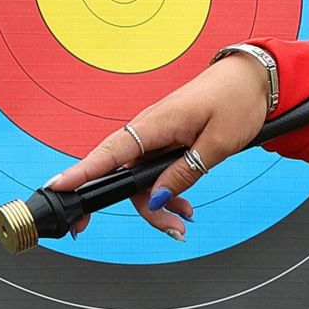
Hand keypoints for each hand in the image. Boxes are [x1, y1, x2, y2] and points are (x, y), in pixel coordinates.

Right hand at [44, 52, 271, 239]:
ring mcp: (155, 137)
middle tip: (169, 229)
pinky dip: (168, 191)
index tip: (56, 189)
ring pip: (141, 180)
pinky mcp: (165, 141)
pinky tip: (184, 206)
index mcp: (155, 124)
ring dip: (160, 204)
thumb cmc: (236, 101)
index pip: (109, 153)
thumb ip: (186, 172)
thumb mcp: (217, 143)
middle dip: (142, 208)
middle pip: (125, 177)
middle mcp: (148, 130)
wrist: (252, 78)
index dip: (80, 173)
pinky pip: (155, 173)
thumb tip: (159, 197)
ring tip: (186, 219)